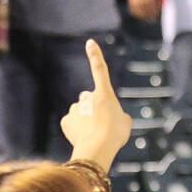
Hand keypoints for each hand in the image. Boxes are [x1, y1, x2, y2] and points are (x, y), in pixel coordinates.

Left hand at [61, 38, 130, 170]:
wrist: (97, 149)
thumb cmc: (116, 134)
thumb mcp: (125, 122)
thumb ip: (116, 114)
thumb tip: (108, 116)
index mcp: (105, 93)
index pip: (100, 69)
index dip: (95, 55)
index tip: (89, 43)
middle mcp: (87, 96)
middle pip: (91, 100)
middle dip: (94, 108)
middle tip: (103, 125)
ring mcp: (75, 108)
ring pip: (81, 112)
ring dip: (86, 120)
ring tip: (95, 135)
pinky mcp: (66, 120)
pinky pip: (72, 123)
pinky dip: (76, 129)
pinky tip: (83, 138)